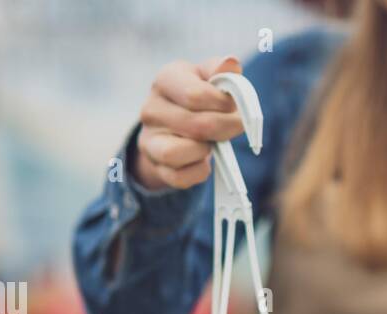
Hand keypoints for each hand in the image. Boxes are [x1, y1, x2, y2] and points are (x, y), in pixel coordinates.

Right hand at [132, 56, 246, 190]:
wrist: (172, 127)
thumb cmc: (197, 99)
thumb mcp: (207, 78)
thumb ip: (221, 71)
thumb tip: (231, 64)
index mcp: (165, 80)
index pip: (196, 95)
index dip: (224, 104)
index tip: (234, 106)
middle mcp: (151, 108)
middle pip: (196, 125)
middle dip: (226, 128)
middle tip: (238, 126)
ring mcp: (149, 139)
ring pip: (179, 153)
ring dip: (205, 150)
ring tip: (213, 142)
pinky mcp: (155, 165)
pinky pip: (180, 177)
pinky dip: (198, 171)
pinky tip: (204, 160)